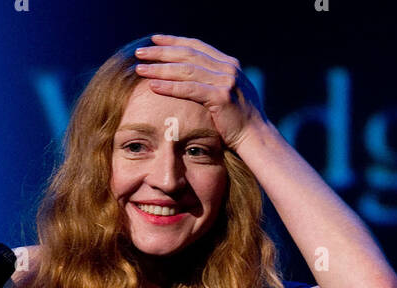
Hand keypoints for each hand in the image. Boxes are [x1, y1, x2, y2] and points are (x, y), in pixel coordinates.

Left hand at [134, 34, 267, 150]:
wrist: (256, 138)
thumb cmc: (239, 121)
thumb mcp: (228, 93)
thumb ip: (214, 81)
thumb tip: (193, 76)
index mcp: (229, 64)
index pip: (196, 46)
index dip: (174, 41)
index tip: (154, 40)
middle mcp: (228, 68)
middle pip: (188, 54)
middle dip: (161, 51)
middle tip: (140, 51)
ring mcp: (226, 81)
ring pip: (186, 70)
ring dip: (160, 68)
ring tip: (140, 69)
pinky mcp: (221, 97)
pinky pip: (189, 89)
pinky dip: (170, 86)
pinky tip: (153, 86)